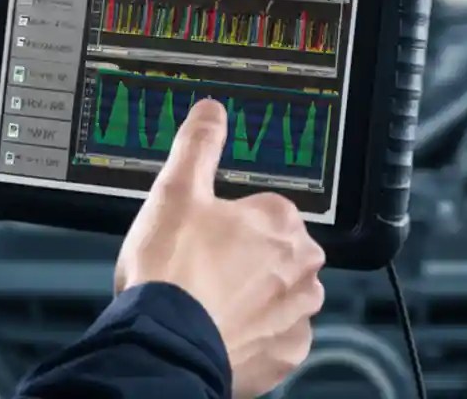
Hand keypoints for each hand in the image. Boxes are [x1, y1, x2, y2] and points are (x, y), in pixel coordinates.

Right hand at [115, 99, 325, 397]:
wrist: (164, 344)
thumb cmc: (172, 272)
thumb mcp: (175, 190)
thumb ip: (198, 145)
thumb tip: (212, 112)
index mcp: (282, 221)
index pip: (261, 211)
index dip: (225, 223)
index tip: (201, 237)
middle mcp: (302, 266)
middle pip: (274, 253)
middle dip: (244, 259)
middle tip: (199, 271)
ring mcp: (297, 313)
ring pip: (279, 295)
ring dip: (253, 298)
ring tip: (208, 303)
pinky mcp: (286, 354)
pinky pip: (276, 337)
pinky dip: (254, 334)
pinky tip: (222, 329)